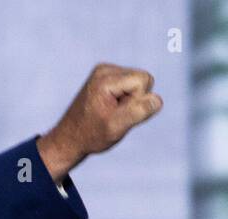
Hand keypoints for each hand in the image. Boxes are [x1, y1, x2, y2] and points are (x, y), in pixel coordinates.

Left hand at [36, 63, 162, 183]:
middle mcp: (104, 69)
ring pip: (139, 82)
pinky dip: (125, 99)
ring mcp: (104, 72)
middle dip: (135, 99)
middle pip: (143, 79)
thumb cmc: (91, 135)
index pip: (144, 80)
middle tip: (114, 114)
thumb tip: (157, 100)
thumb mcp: (116, 127)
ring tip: (110, 112)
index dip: (138, 101)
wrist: (70, 139)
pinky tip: (109, 108)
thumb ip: (138, 112)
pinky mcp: (107, 78)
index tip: (118, 113)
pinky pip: (131, 85)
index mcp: (105, 78)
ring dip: (130, 100)